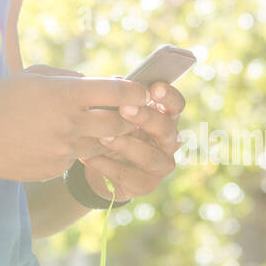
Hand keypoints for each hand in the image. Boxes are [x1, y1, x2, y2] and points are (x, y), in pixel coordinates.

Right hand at [0, 65, 148, 181]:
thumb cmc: (3, 98)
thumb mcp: (35, 75)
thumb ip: (70, 78)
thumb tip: (95, 84)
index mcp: (67, 95)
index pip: (119, 94)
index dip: (136, 92)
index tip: (141, 92)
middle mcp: (71, 124)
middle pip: (120, 124)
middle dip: (127, 117)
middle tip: (124, 112)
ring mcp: (65, 150)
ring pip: (102, 144)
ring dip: (101, 135)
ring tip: (84, 125)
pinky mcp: (57, 168)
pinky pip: (77, 158)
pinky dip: (76, 149)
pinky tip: (55, 140)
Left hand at [82, 81, 183, 201]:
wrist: (100, 165)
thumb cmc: (112, 128)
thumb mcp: (114, 111)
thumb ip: (119, 97)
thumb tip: (117, 80)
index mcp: (164, 117)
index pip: (176, 105)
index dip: (168, 96)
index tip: (154, 88)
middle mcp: (168, 141)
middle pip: (166, 128)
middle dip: (145, 117)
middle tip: (124, 108)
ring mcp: (160, 165)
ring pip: (149, 156)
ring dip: (125, 144)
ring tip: (103, 136)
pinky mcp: (145, 185)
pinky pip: (127, 176)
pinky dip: (106, 165)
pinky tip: (89, 157)